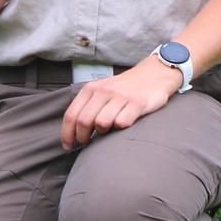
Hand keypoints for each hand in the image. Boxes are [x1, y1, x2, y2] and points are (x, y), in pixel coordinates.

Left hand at [61, 60, 183, 149]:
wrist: (153, 75)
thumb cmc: (124, 88)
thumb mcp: (101, 91)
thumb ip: (87, 107)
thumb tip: (73, 131)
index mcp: (91, 89)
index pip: (71, 115)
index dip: (67, 134)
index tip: (68, 146)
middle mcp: (104, 91)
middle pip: (84, 121)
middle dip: (82, 137)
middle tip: (87, 143)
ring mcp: (120, 97)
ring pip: (102, 123)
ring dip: (104, 132)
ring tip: (108, 130)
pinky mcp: (137, 103)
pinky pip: (122, 123)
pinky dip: (121, 128)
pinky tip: (124, 124)